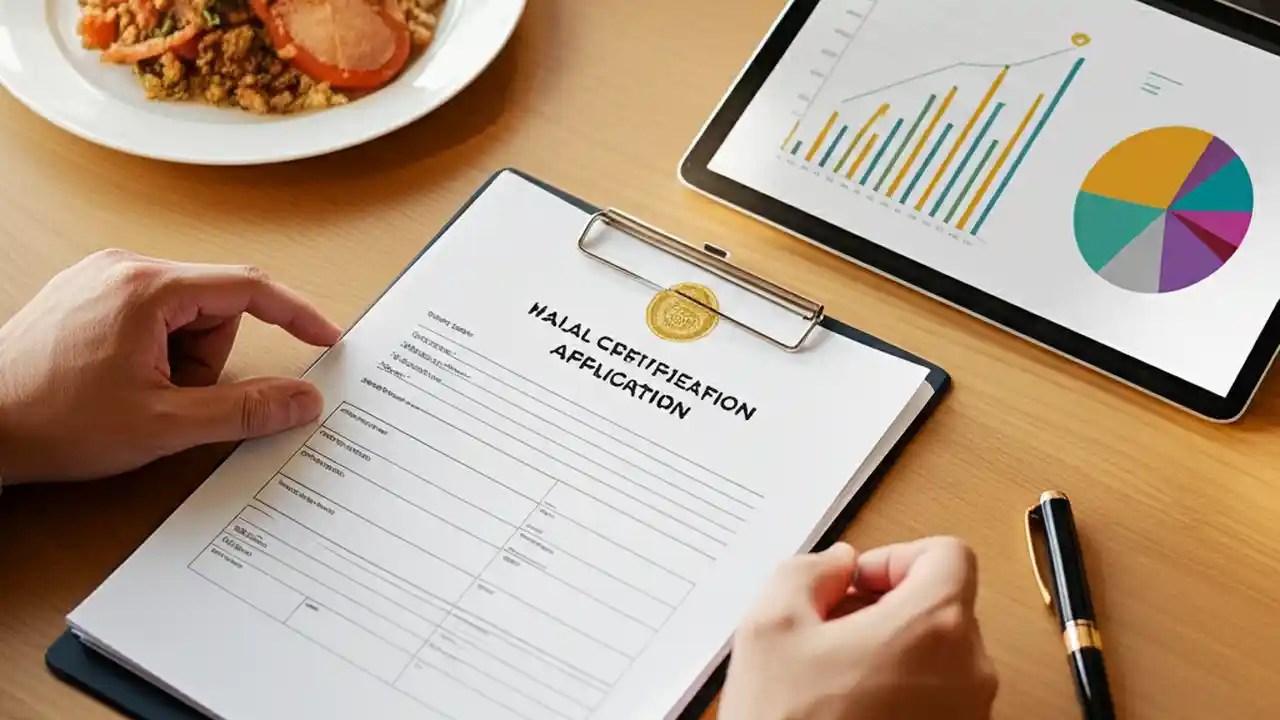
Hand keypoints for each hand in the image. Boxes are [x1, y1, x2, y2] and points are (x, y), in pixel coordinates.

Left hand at [0, 249, 341, 483]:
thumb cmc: (54, 422)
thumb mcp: (164, 425)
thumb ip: (245, 410)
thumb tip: (302, 399)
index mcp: (148, 288)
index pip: (248, 288)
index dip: (296, 314)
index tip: (326, 337)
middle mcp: (123, 267)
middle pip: (213, 307)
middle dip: (206, 359)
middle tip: (168, 398)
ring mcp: (99, 277)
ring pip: (182, 314)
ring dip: (178, 359)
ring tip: (135, 393)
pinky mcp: (84, 294)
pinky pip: (149, 315)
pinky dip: (152, 351)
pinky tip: (118, 381)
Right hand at [720, 537, 996, 719]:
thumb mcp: (770, 625)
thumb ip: (809, 571)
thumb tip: (836, 564)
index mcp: (933, 626)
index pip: (948, 555)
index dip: (895, 557)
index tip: (855, 585)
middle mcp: (969, 672)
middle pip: (943, 606)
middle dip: (886, 607)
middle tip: (829, 629)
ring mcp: (968, 716)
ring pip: (940, 656)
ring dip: (891, 651)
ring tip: (832, 677)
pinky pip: (938, 699)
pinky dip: (900, 692)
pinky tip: (848, 710)